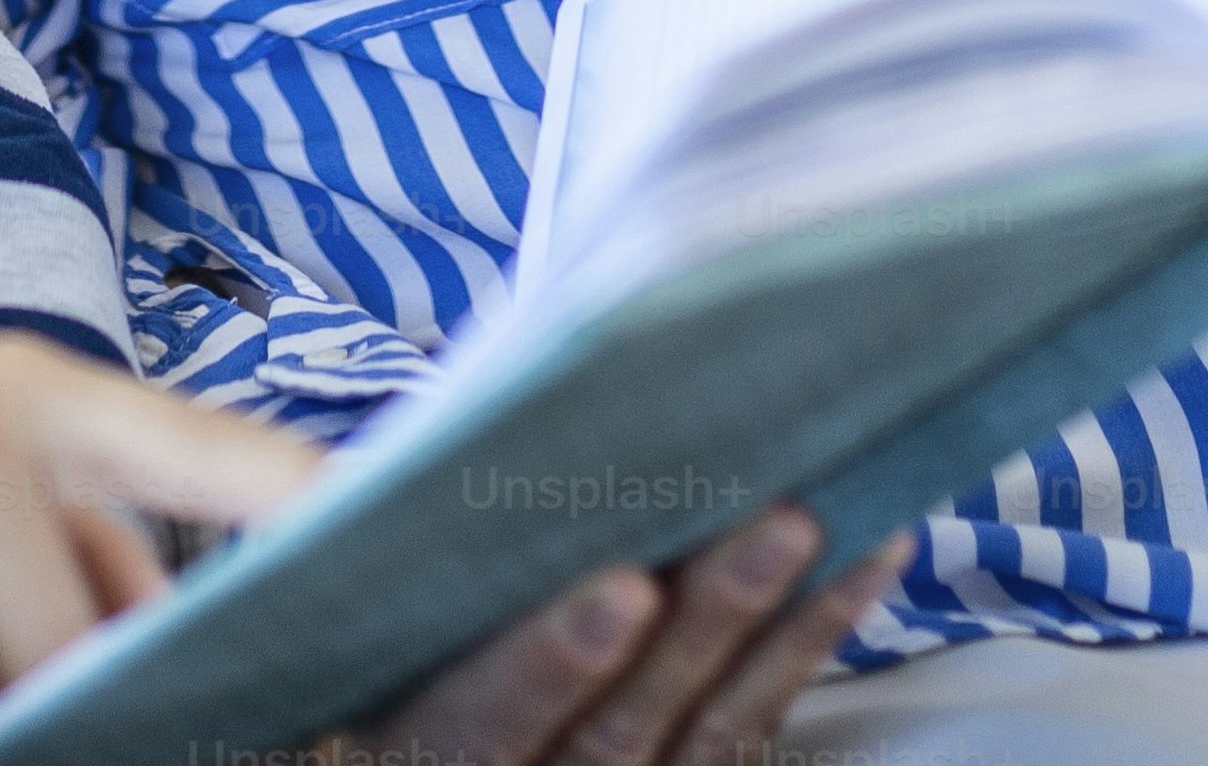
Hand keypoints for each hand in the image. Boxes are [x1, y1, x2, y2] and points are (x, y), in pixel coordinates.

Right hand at [328, 513, 907, 765]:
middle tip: (772, 523)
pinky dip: (811, 640)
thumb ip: (365, 565)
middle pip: (614, 733)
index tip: (621, 587)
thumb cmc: (370, 651)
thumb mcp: (338, 622)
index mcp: (409, 754)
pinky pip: (750, 728)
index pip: (476, 723)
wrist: (449, 741)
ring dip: (773, 623)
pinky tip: (869, 553)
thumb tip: (404, 469)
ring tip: (825, 518)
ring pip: (699, 731)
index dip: (547, 662)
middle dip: (698, 627)